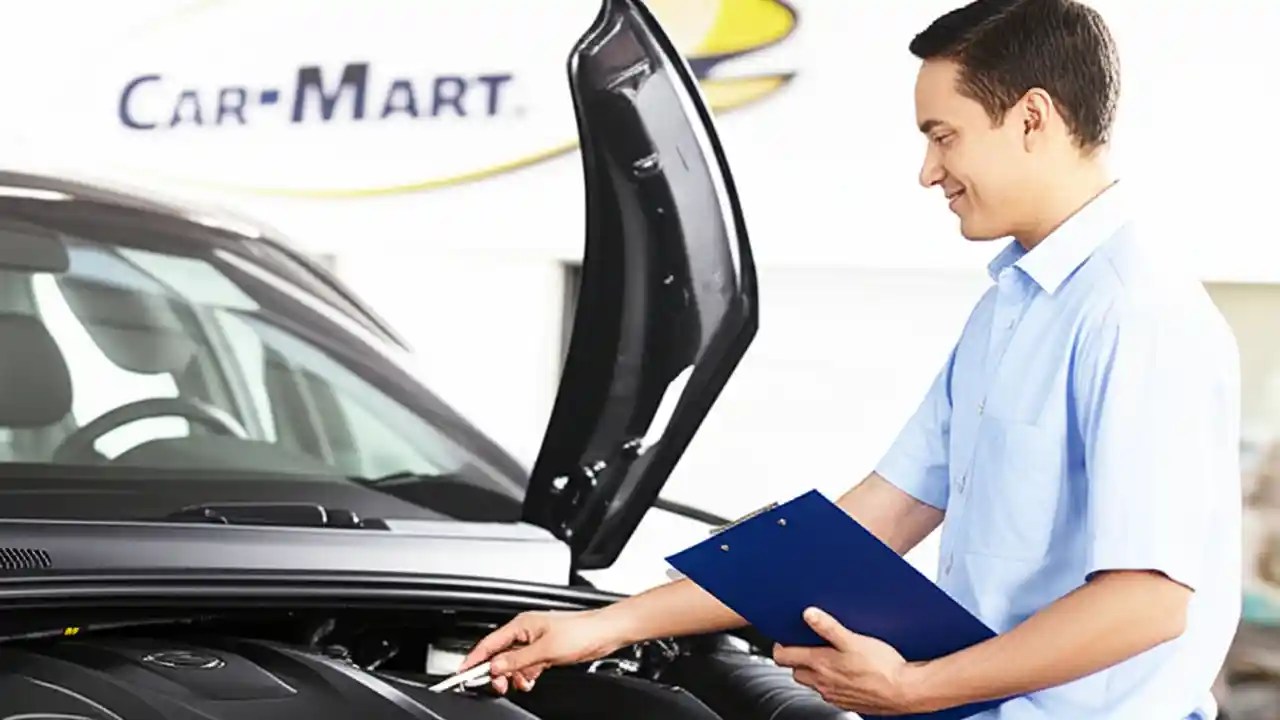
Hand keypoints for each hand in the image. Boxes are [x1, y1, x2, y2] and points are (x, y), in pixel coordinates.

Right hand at [458, 609, 626, 693]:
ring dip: (514, 675)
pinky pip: (526, 666)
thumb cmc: (580, 632)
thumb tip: (495, 666)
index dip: (475, 659)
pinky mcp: (545, 651)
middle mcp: (526, 631)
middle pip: (500, 655)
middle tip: (499, 684)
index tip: (463, 673)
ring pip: (513, 662)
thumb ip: (517, 660)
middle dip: (498, 672)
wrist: (604, 633)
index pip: (489, 643)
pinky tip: (531, 679)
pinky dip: (526, 675)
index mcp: (521, 625)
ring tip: (522, 682)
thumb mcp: (545, 650)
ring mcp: (535, 641)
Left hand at [772, 607, 921, 714]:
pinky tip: (846, 673)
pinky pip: (829, 692)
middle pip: (796, 671)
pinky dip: (831, 682)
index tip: (784, 638)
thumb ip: (828, 627)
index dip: (780, 646)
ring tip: (827, 657)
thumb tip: (808, 614)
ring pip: (812, 682)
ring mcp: (833, 695)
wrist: (905, 690)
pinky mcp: (846, 702)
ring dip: (814, 671)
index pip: (783, 657)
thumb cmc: (882, 667)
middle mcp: (822, 683)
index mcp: (820, 665)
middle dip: (797, 659)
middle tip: (805, 646)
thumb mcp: (853, 640)